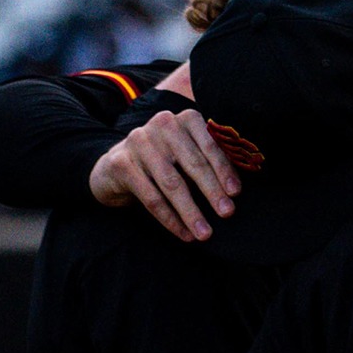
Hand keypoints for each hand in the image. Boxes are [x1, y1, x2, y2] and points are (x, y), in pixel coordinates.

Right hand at [87, 109, 240, 241]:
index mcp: (187, 119)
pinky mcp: (122, 163)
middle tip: (228, 213)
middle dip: (213, 191)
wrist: (115, 165)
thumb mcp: (188, 153)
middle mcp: (163, 125)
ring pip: (172, 183)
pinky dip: (170, 219)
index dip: (225, 170)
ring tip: (205, 233)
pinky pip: (151, 197)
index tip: (236, 193)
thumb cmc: (165, 160)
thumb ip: (211, 160)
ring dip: (191, 212)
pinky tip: (183, 233)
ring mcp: (140, 142)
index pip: (211, 146)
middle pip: (194, 164)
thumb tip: (237, 189)